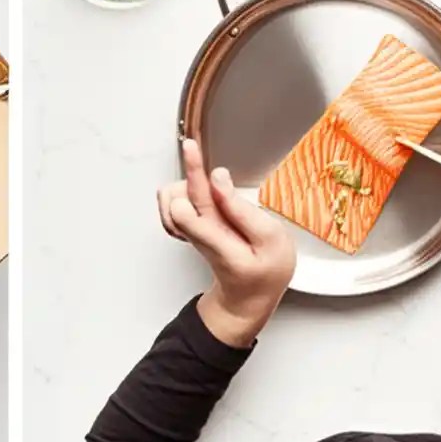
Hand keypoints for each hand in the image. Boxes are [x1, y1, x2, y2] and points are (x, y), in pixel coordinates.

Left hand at [158, 140, 295, 347]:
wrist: (248, 295)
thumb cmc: (265, 268)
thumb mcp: (270, 239)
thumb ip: (242, 210)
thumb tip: (219, 178)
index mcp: (220, 241)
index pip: (197, 205)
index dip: (195, 175)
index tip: (193, 148)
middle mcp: (197, 234)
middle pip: (181, 196)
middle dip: (190, 168)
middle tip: (192, 146)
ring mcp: (188, 231)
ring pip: (171, 197)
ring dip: (186, 184)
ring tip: (210, 188)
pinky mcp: (185, 228)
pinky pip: (171, 203)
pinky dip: (181, 192)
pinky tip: (200, 196)